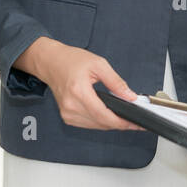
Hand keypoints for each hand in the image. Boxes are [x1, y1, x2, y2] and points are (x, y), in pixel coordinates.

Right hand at [23, 38, 142, 130]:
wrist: (51, 62)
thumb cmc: (71, 60)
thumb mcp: (99, 65)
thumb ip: (116, 82)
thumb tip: (130, 96)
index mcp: (78, 92)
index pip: (104, 115)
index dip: (122, 122)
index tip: (136, 123)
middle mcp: (71, 107)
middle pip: (101, 123)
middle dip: (120, 123)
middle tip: (135, 120)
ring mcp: (67, 114)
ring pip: (96, 126)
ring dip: (111, 123)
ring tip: (125, 116)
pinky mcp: (67, 116)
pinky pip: (89, 124)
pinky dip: (101, 121)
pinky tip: (109, 115)